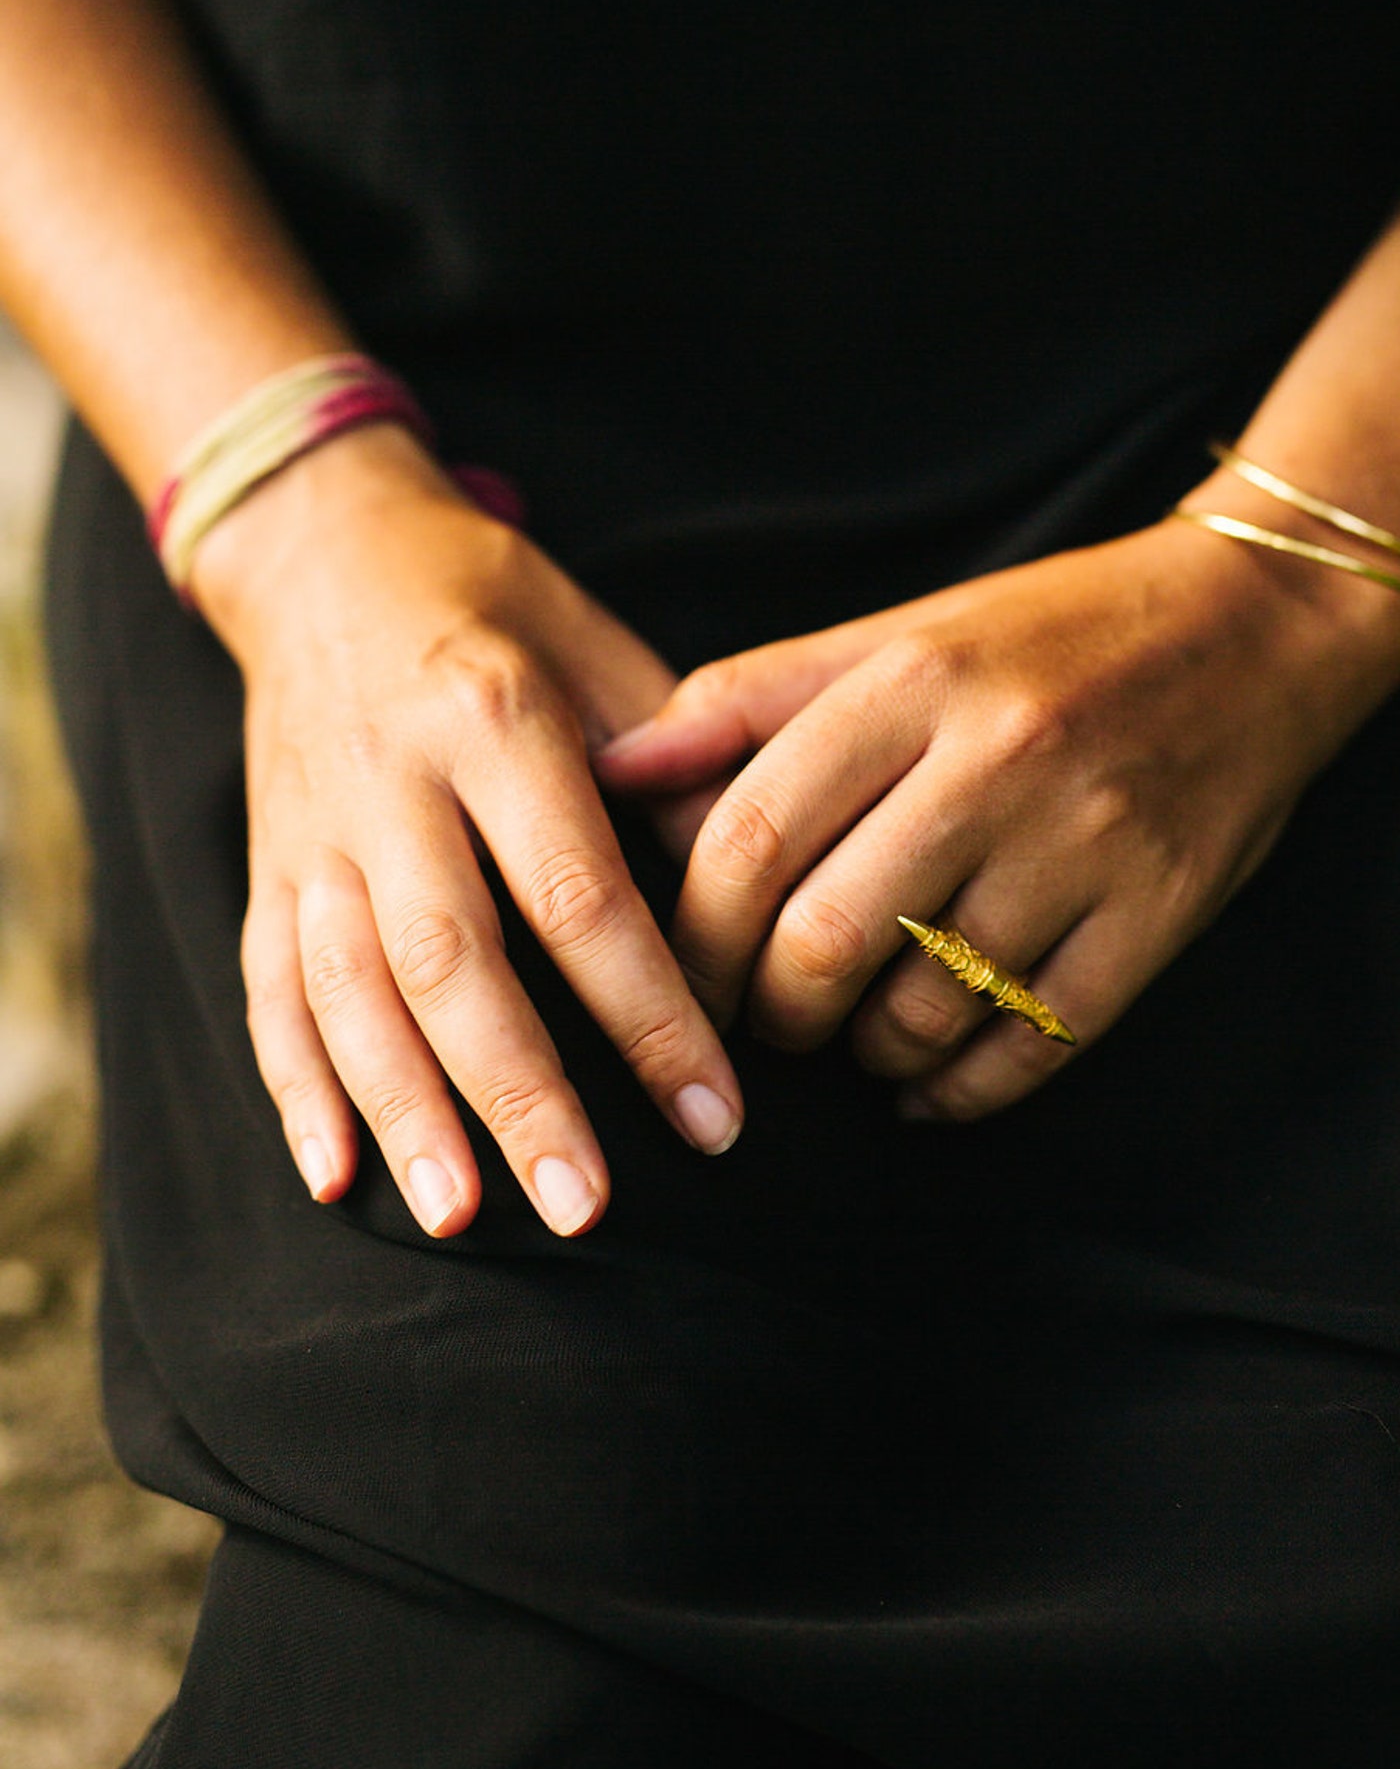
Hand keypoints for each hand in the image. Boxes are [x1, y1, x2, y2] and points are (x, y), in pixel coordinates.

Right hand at [192, 424, 743, 1237]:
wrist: (326, 552)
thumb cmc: (499, 609)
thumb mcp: (603, 650)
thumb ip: (677, 767)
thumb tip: (765, 891)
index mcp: (494, 718)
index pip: (578, 894)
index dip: (649, 1013)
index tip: (715, 1115)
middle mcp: (392, 779)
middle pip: (453, 959)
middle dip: (519, 1093)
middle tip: (585, 1207)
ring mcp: (313, 829)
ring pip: (346, 988)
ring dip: (402, 1109)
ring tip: (461, 1216)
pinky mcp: (266, 866)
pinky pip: (268, 987)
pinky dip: (297, 1087)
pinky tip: (337, 1175)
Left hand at [597, 518, 1399, 1120]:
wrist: (1257, 628)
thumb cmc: (1049, 637)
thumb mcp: (896, 636)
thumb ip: (749, 702)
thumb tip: (613, 776)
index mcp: (913, 680)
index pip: (750, 834)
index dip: (694, 933)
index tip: (682, 974)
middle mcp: (997, 759)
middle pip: (825, 941)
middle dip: (770, 1012)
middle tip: (768, 1019)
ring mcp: (1087, 843)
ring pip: (925, 1007)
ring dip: (866, 1052)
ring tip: (857, 1035)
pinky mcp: (1159, 914)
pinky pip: (1033, 1047)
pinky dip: (961, 1089)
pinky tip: (930, 1080)